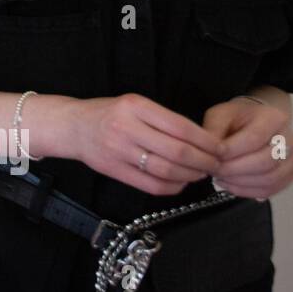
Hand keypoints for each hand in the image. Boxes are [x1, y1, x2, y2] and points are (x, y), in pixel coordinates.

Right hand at [73, 93, 221, 195]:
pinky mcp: (114, 170)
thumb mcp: (134, 104)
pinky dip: (172, 187)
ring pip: (166, 171)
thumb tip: (202, 141)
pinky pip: (151, 185)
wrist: (72, 126)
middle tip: (216, 164)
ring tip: (200, 174)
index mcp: (135, 106)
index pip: (180, 127)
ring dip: (190, 176)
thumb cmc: (109, 113)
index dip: (206, 141)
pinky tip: (180, 182)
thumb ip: (163, 119)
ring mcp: (118, 151)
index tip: (220, 148)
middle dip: (204, 162)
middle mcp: (125, 128)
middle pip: (176, 152)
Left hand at [204, 98, 292, 199]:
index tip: (212, 157)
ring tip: (219, 178)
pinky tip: (230, 185)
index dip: (231, 151)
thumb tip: (208, 154)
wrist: (257, 121)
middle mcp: (289, 139)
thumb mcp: (221, 114)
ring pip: (270, 178)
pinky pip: (271, 189)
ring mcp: (292, 159)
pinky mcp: (288, 175)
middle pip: (265, 161)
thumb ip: (214, 131)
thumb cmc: (237, 117)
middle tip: (213, 171)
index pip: (254, 138)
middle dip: (234, 170)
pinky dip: (248, 191)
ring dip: (240, 183)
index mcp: (273, 118)